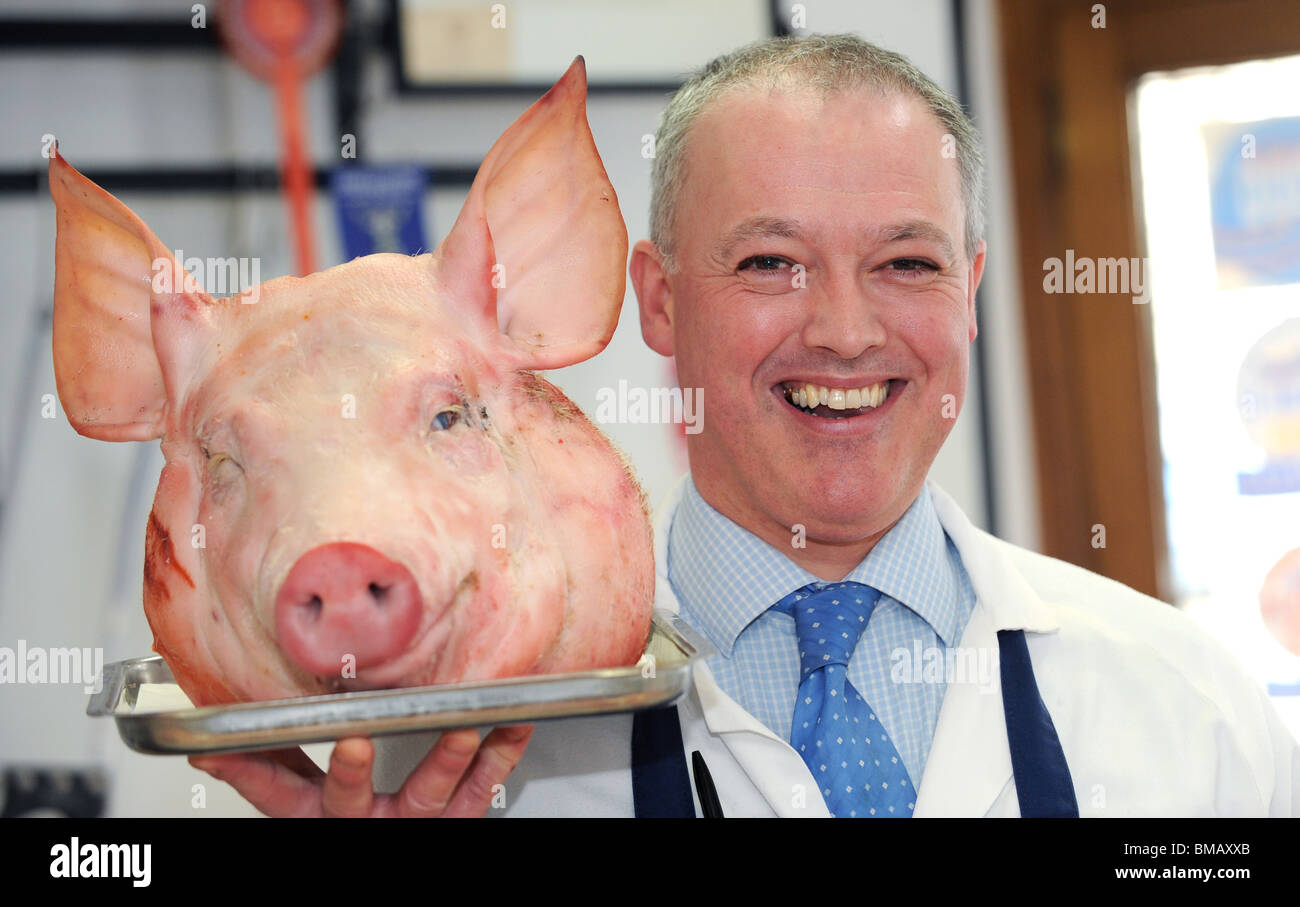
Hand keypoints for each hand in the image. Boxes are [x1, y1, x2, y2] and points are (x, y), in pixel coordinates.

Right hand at [188, 725, 533, 816]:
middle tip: (353, 744)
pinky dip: (503, 755)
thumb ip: (265, 767)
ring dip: (448, 759)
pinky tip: (516, 725)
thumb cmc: (350, 817)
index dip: (251, 772)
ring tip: (463, 728)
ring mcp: (414, 823)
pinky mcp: (456, 821)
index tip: (226, 749)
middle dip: (349, 773)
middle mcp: (365, 821)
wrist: (393, 846)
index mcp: (320, 813)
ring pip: (431, 797)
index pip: (275, 793)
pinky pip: (483, 791)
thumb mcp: (301, 799)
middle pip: (350, 802)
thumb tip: (206, 744)